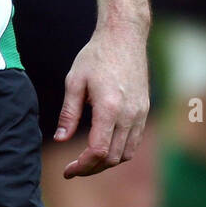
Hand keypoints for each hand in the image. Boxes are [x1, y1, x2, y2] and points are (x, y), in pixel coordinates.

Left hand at [54, 13, 148, 177]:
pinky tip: (105, 146)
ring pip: (126, 153)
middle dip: (91, 168)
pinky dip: (120, 151)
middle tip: (74, 168)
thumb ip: (68, 113)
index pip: (98, 151)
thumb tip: (60, 139)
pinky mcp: (145, 109)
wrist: (124, 36)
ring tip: (88, 160)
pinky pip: (135, 141)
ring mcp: (140, 112)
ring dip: (107, 162)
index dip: (82, 166)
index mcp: (109, 107)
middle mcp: (129, 114)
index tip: (67, 170)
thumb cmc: (96, 55)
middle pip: (112, 158)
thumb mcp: (74, 81)